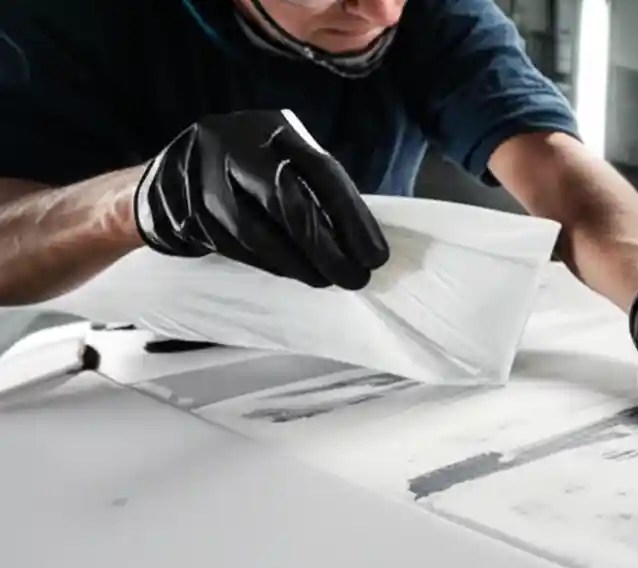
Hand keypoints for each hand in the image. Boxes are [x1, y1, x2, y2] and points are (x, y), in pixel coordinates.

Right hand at [133, 109, 387, 289]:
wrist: (171, 174)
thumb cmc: (249, 168)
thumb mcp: (283, 157)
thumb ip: (314, 185)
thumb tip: (361, 237)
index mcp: (272, 128)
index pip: (322, 171)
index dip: (352, 217)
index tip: (375, 255)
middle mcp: (236, 147)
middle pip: (288, 203)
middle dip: (326, 248)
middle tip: (356, 277)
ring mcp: (206, 179)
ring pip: (259, 233)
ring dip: (299, 264)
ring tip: (327, 279)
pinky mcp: (189, 213)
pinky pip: (239, 248)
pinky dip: (272, 264)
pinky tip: (293, 271)